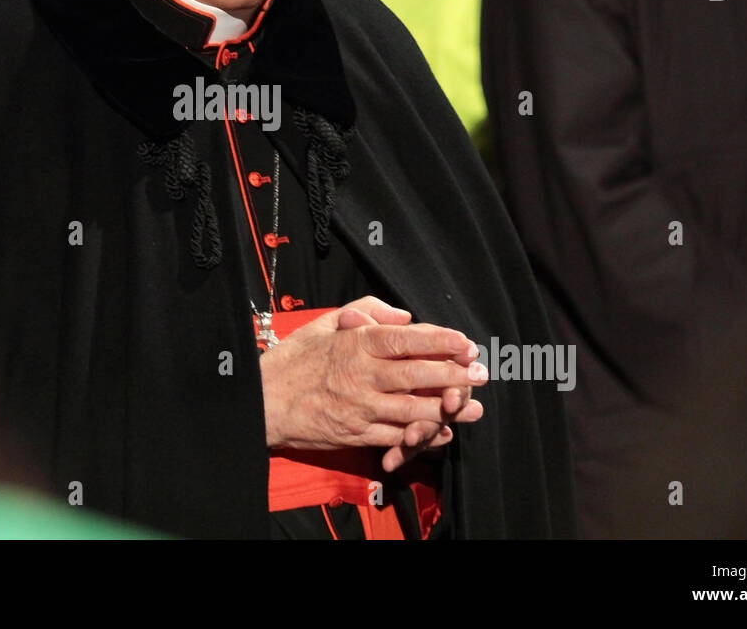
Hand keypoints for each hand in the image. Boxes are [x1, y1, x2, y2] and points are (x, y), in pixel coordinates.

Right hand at [258, 296, 487, 473]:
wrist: (264, 400)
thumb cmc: (296, 359)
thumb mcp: (325, 322)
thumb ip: (366, 312)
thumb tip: (404, 316)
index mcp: (356, 343)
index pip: (407, 339)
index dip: (441, 340)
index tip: (466, 342)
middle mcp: (362, 375)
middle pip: (418, 374)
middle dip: (454, 374)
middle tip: (481, 374)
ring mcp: (361, 407)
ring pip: (413, 408)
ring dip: (446, 408)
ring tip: (472, 405)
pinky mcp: (357, 433)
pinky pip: (397, 436)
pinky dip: (422, 435)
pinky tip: (442, 431)